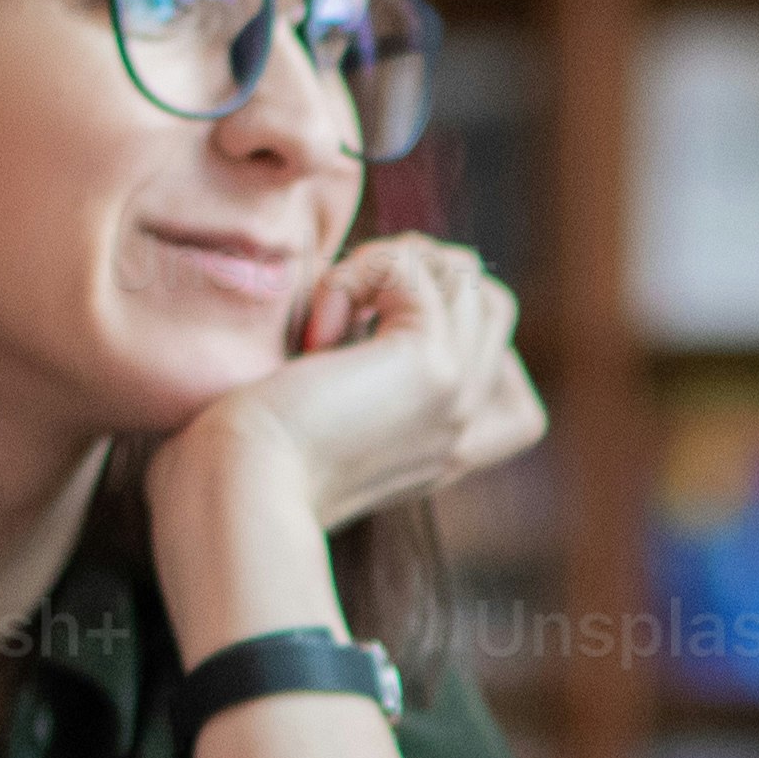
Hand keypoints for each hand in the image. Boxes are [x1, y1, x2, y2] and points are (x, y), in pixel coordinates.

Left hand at [172, 236, 543, 553]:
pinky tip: (315, 331)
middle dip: (420, 275)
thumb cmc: (252, 462)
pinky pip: (411, 269)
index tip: (385, 341)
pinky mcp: (430, 364)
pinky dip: (355, 275)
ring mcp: (457, 395)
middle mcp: (463, 430)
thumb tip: (375, 298)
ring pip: (462, 276)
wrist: (240, 493)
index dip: (469, 342)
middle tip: (351, 298)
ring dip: (387, 264)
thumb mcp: (327, 425)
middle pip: (491, 307)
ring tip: (331, 306)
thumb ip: (366, 385)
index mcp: (445, 456)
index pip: (518, 404)